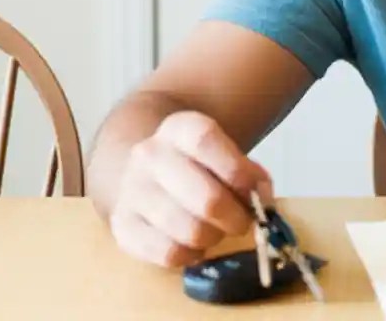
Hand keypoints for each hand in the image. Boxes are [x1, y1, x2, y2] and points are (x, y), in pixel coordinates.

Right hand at [109, 111, 272, 266]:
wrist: (146, 173)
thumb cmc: (197, 166)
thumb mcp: (225, 155)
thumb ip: (249, 175)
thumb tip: (262, 201)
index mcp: (179, 128)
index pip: (206, 142)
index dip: (237, 171)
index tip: (255, 193)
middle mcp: (150, 154)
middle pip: (206, 198)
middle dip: (235, 219)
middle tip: (242, 223)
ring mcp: (132, 190)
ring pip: (189, 231)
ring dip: (214, 238)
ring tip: (215, 231)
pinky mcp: (122, 225)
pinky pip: (168, 253)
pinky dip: (190, 255)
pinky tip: (194, 245)